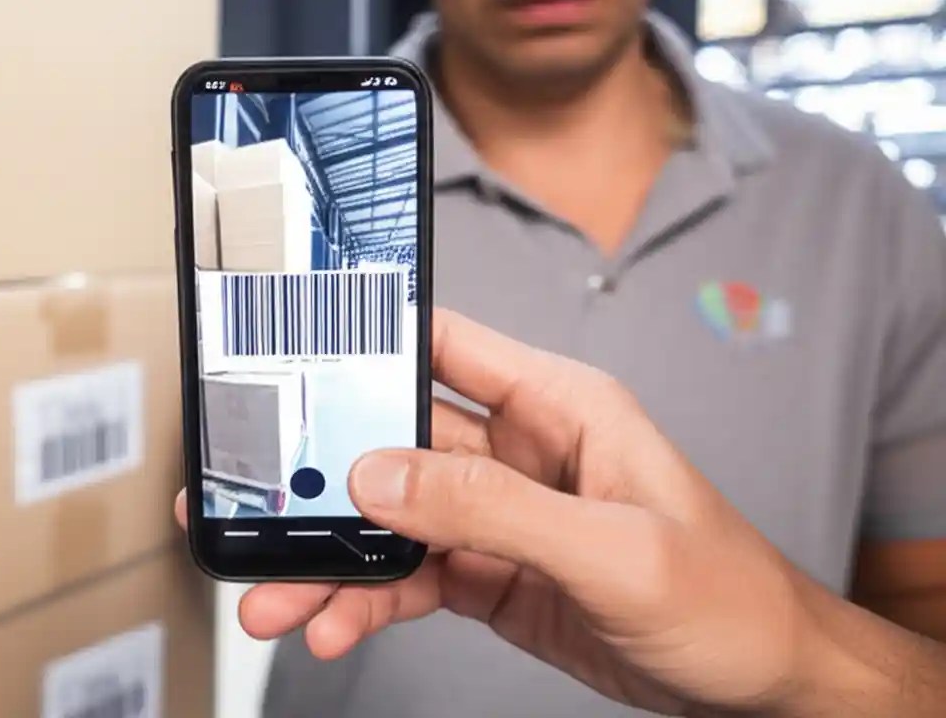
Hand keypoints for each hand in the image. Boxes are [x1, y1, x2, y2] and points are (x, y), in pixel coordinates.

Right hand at [177, 308, 822, 715]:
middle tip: (261, 510)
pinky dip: (368, 602)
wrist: (762, 680)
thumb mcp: (611, 546)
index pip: (444, 347)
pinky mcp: (492, 573)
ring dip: (334, 559)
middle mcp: (520, 452)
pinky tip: (337, 624)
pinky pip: (412, 577)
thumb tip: (384, 474)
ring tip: (283, 600)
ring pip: (393, 522)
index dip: (368, 341)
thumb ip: (493, 507)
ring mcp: (500, 516)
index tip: (291, 353)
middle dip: (325, 481)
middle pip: (396, 445)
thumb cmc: (727, 594)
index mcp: (558, 406)